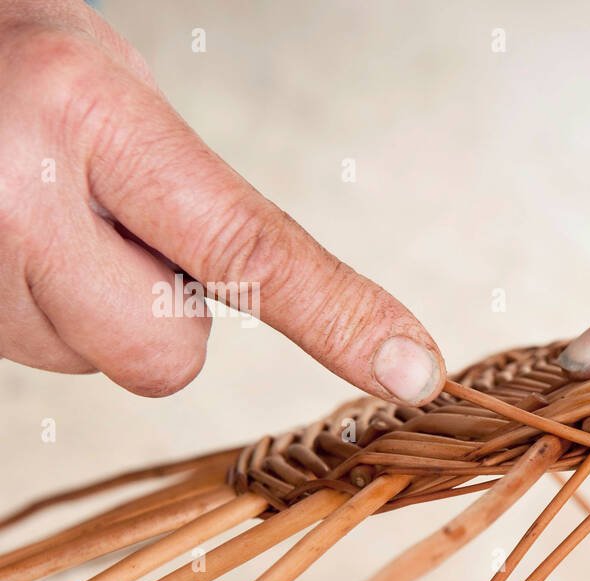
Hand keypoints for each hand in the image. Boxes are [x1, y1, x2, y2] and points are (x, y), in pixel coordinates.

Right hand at [0, 0, 443, 403]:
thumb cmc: (11, 65)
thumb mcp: (111, 87)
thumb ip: (191, 196)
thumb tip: (271, 297)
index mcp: (86, 114)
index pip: (245, 246)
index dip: (338, 316)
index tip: (412, 370)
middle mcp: (16, 201)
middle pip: (166, 357)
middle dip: (163, 315)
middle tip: (110, 222)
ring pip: (98, 364)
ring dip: (90, 307)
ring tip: (34, 213)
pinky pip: (45, 358)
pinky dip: (44, 315)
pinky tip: (4, 243)